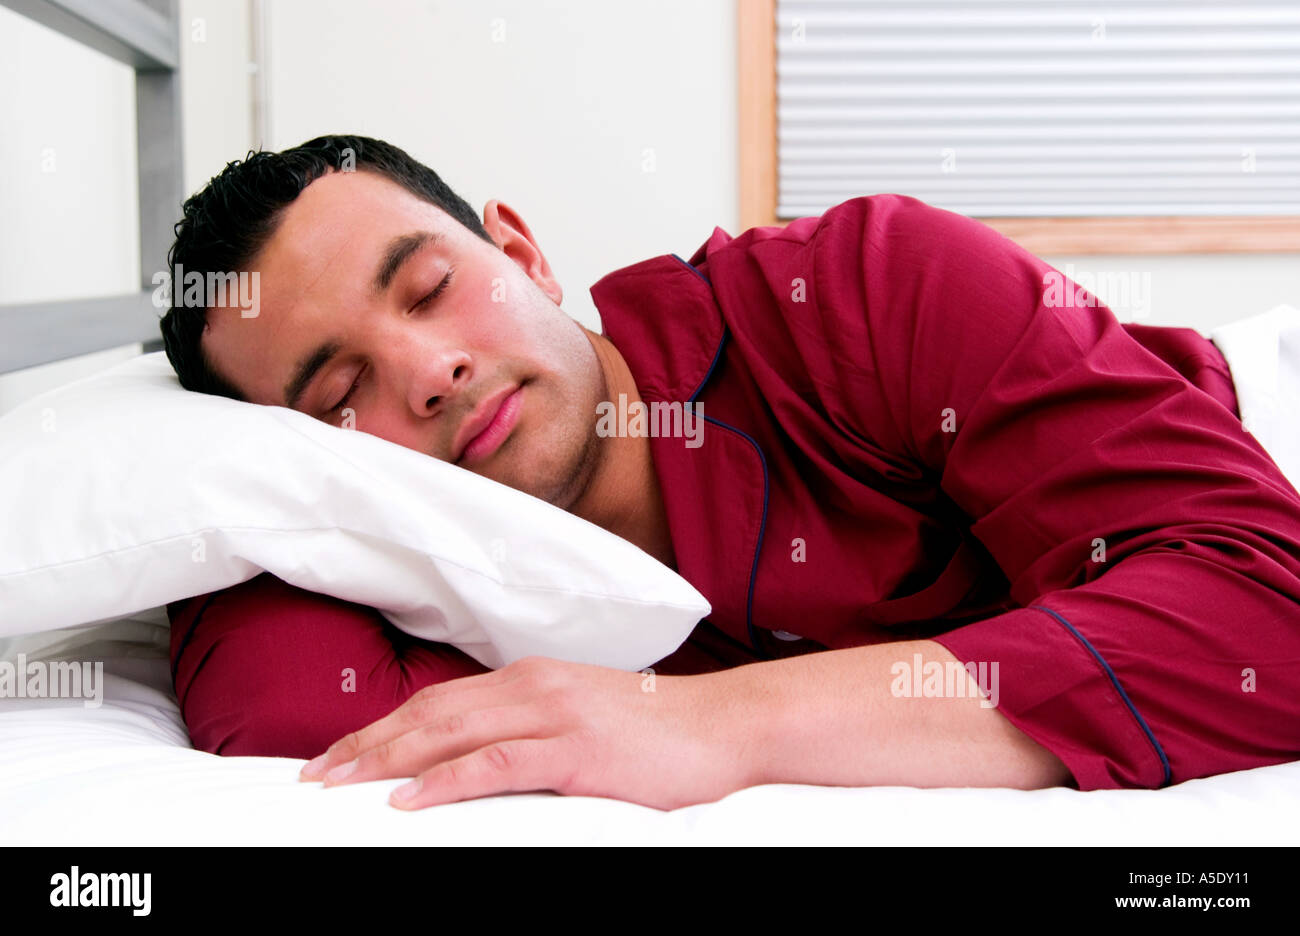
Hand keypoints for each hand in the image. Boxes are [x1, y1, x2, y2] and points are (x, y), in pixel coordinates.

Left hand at [297, 655, 763, 810]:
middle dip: (364, 744)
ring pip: (449, 734)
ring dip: (386, 761)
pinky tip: (409, 800)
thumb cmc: (652, 730)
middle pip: (427, 714)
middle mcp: (532, 686)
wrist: (721, 727)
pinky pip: (496, 765)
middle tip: (314, 775)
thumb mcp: (578, 716)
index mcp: (528, 677)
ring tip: (338, 785)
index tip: (337, 754)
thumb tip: (471, 753)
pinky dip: (445, 781)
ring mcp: (553, 714)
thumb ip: (525, 725)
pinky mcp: (575, 749)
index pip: (435, 701)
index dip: (380, 727)